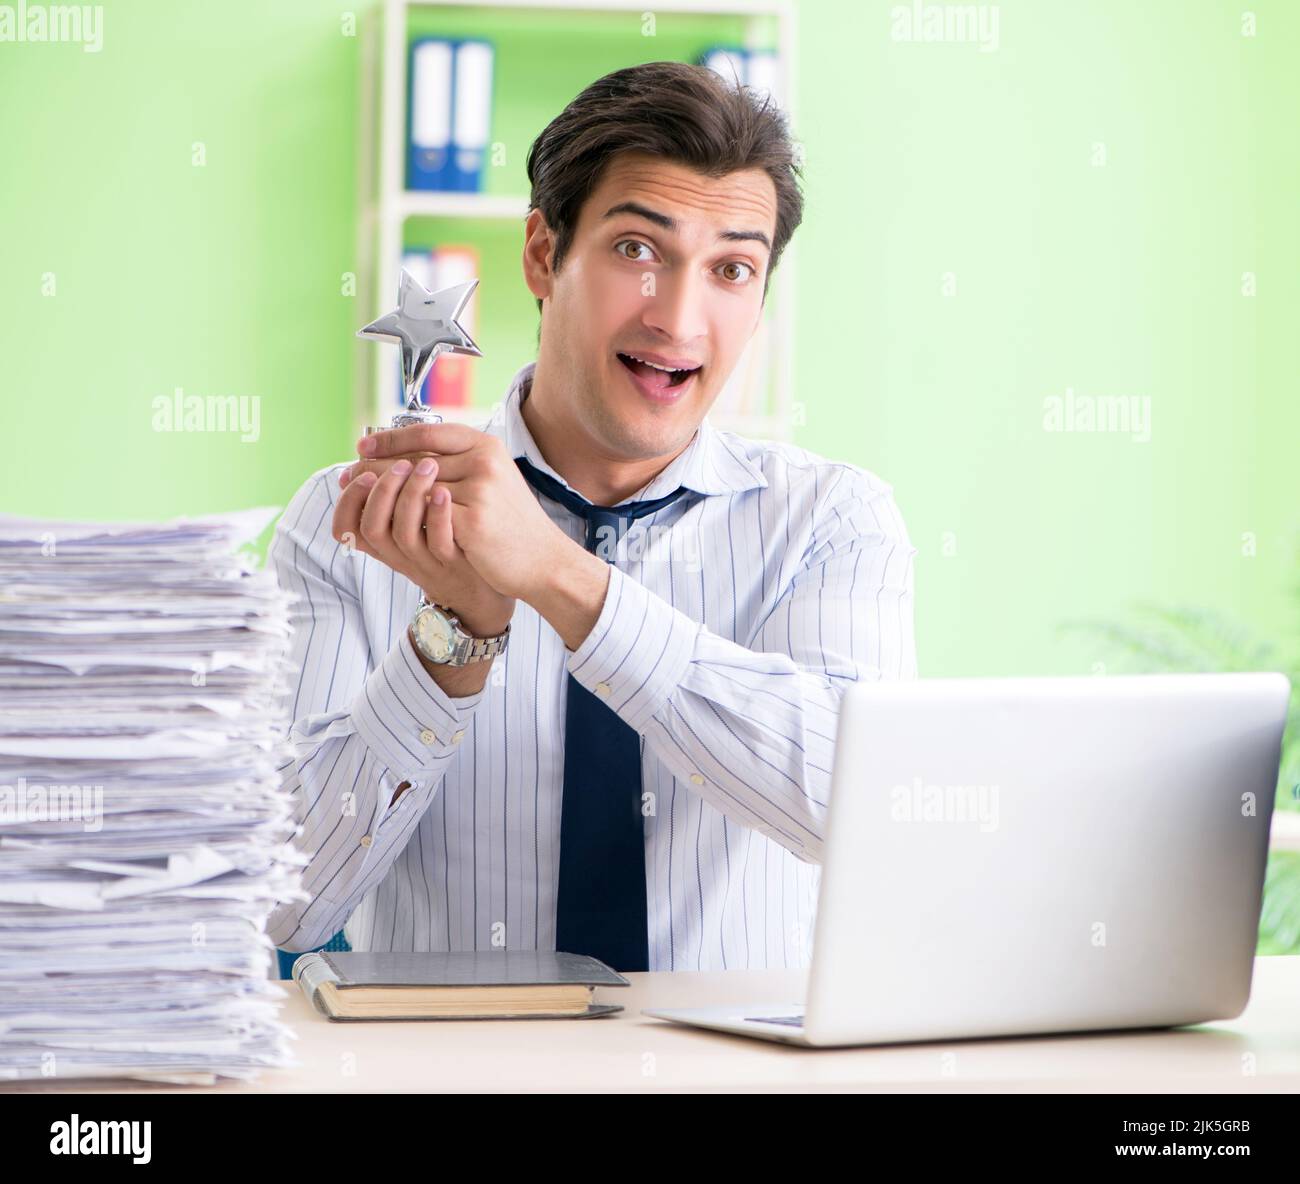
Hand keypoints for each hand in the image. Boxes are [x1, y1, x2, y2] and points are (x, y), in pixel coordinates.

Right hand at [331, 455, 514, 635]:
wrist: (485, 580)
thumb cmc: (443, 542)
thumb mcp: (410, 526)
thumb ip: (391, 499)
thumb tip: (367, 456)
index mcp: (382, 544)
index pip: (344, 528)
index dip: (347, 501)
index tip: (364, 473)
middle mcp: (399, 555)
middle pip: (372, 527)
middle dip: (382, 491)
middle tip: (401, 463)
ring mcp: (427, 561)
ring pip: (404, 533)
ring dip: (411, 494)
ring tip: (429, 465)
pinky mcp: (455, 562)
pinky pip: (440, 541)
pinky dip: (439, 514)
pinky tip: (445, 491)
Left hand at [355, 423, 576, 601]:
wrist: (543, 560)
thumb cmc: (512, 524)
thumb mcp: (489, 482)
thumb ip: (455, 465)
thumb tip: (404, 458)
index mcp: (486, 445)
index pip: (428, 432)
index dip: (391, 439)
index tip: (364, 446)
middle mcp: (484, 460)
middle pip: (415, 459)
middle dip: (379, 468)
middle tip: (352, 473)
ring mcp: (480, 490)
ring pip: (415, 488)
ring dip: (385, 495)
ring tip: (364, 499)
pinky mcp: (474, 521)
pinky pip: (426, 516)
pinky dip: (404, 519)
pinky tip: (384, 522)